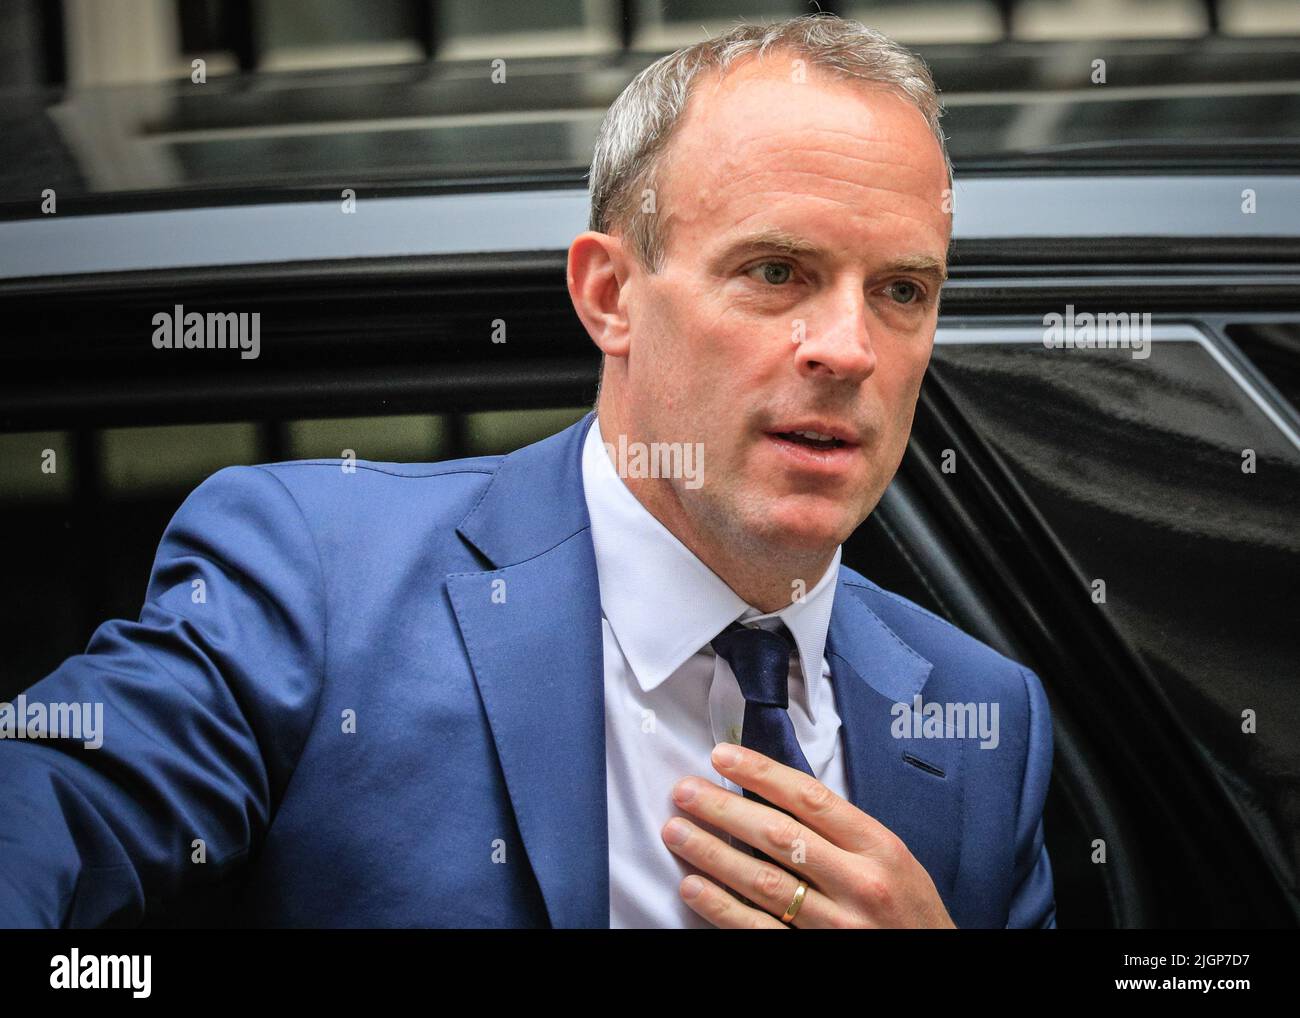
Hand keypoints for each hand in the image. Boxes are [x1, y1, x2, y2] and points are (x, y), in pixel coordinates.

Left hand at [660, 742, 956, 927]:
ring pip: (762, 880)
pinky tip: (693, 887)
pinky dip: (721, 907)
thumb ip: (844, 833)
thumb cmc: (911, 913)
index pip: (810, 798)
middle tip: (684, 791)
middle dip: (724, 809)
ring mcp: (836, 925)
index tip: (723, 756)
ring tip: (676, 831)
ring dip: (712, 853)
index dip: (761, 773)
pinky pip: (757, 929)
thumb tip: (778, 796)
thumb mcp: (894, 861)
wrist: (937, 971)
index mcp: (879, 848)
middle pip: (778, 835)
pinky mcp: (815, 956)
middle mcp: (859, 883)